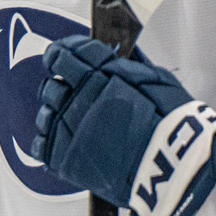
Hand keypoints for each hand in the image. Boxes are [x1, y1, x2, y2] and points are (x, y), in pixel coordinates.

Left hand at [35, 35, 215, 215]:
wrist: (174, 165)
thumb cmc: (171, 121)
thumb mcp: (157, 79)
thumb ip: (130, 64)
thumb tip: (118, 51)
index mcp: (97, 76)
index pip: (64, 54)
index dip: (62, 52)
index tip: (62, 54)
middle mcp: (77, 99)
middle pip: (51, 85)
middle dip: (60, 86)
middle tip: (72, 93)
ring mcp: (68, 129)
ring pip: (44, 113)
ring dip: (54, 113)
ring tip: (71, 119)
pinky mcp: (65, 158)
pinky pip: (41, 145)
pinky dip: (48, 141)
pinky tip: (63, 140)